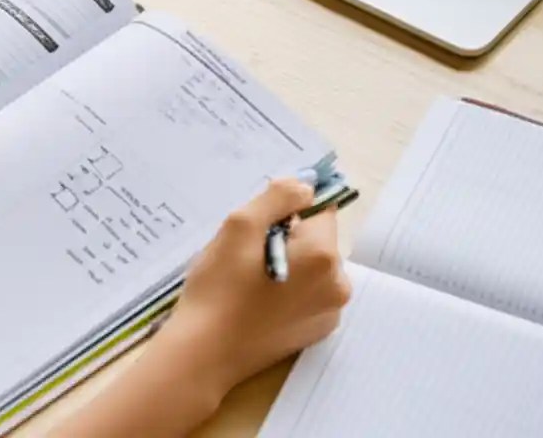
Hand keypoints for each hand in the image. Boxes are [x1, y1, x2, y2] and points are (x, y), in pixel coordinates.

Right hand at [157, 179, 349, 395]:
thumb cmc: (218, 290)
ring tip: (247, 281)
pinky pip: (307, 295)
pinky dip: (287, 291)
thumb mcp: (239, 228)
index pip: (318, 209)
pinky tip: (255, 302)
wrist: (203, 356)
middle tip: (244, 256)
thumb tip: (306, 186)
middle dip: (285, 238)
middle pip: (316, 240)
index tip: (256, 227)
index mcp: (324, 256)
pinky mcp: (315, 334)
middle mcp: (338, 285)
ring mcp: (329, 314)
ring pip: (311, 268)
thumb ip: (278, 197)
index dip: (286, 210)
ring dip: (286, 264)